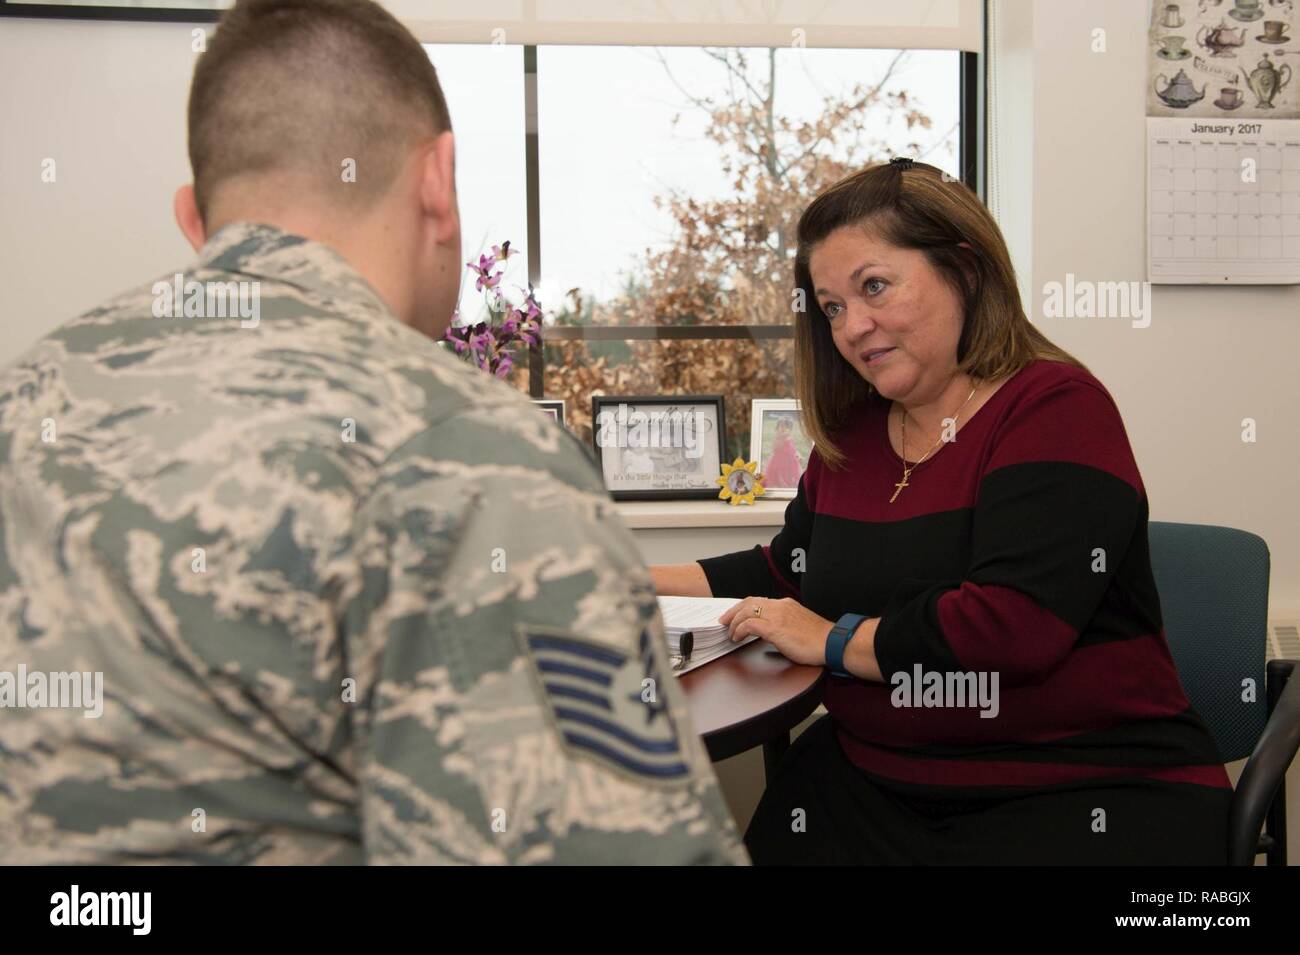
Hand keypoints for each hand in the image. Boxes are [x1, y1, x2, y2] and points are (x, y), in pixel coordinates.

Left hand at [717, 597, 833, 667]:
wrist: (832, 643)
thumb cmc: (819, 639)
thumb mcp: (798, 625)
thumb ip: (784, 623)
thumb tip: (770, 632)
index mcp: (786, 604)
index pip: (758, 600)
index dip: (743, 607)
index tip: (735, 614)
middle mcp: (780, 606)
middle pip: (748, 602)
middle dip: (733, 612)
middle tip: (723, 621)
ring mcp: (777, 616)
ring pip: (746, 612)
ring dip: (734, 623)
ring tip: (729, 633)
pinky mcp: (775, 628)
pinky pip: (749, 625)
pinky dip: (739, 630)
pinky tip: (737, 638)